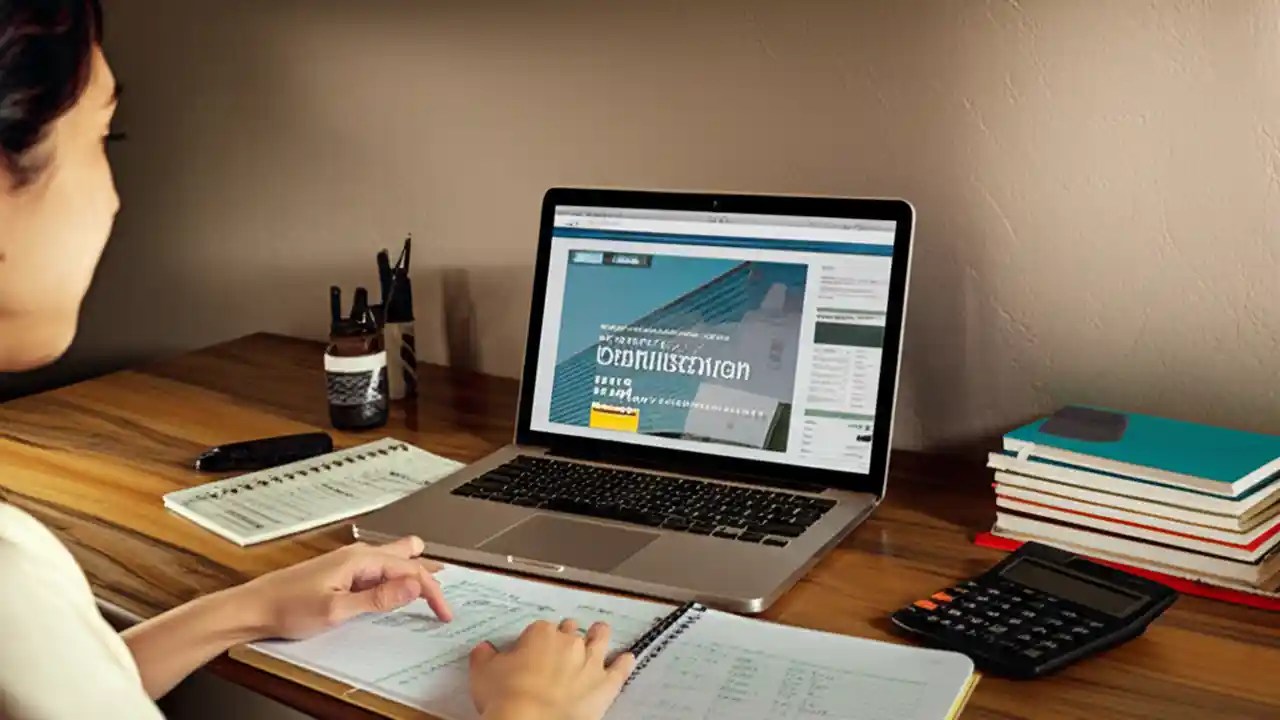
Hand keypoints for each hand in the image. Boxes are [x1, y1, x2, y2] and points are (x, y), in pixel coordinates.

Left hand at [236, 535, 451, 639]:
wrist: (255, 608)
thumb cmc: (288, 607)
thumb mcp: (338, 610)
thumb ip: (379, 598)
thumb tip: (414, 587)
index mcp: (361, 559)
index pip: (411, 569)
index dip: (432, 592)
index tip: (443, 612)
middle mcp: (358, 555)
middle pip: (408, 557)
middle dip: (428, 576)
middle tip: (440, 601)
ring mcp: (350, 563)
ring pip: (395, 562)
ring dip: (413, 577)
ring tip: (429, 593)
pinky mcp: (343, 573)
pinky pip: (380, 572)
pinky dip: (396, 582)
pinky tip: (396, 595)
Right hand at [469, 618, 635, 719]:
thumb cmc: (505, 695)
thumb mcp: (483, 672)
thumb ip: (484, 655)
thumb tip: (484, 648)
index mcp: (540, 634)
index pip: (540, 629)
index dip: (536, 640)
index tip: (532, 651)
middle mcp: (569, 642)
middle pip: (571, 631)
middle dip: (568, 636)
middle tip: (563, 646)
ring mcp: (591, 662)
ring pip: (600, 640)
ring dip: (600, 635)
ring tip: (601, 632)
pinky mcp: (606, 685)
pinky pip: (620, 670)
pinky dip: (625, 663)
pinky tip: (629, 658)